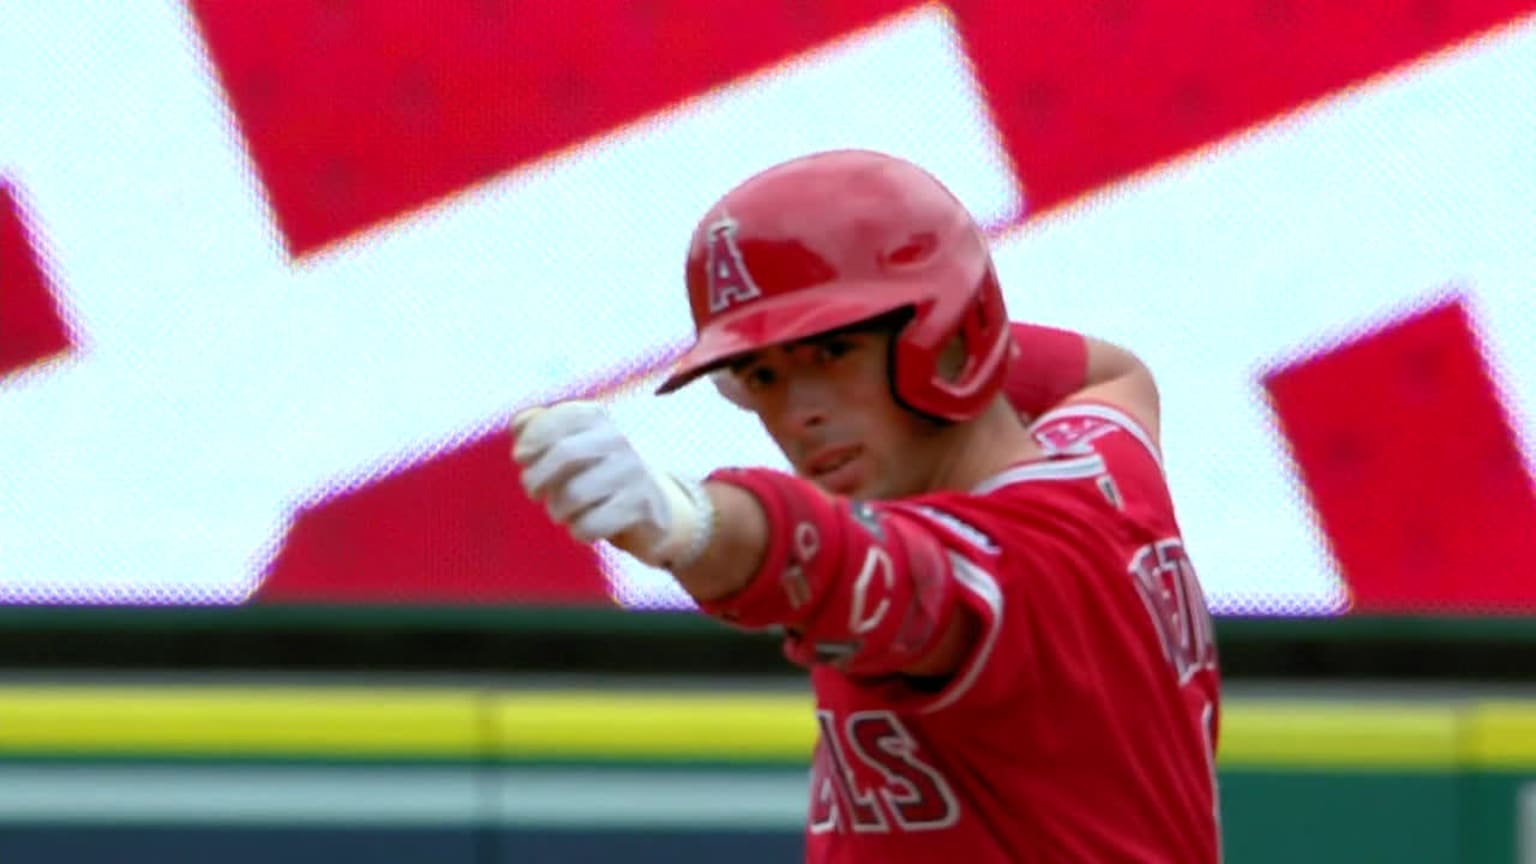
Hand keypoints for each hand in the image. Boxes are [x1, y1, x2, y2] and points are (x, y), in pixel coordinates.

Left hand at [510, 400, 713, 569]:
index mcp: (598, 417)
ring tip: (561, 511)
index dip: (531, 440)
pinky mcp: (643, 506)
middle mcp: (618, 438)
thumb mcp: (569, 444)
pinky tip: (584, 527)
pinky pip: (591, 524)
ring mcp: (634, 471)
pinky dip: (579, 531)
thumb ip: (539, 428)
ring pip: (574, 494)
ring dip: (557, 510)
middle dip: (536, 479)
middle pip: (564, 454)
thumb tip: (519, 427)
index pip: (556, 419)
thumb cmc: (596, 473)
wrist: (653, 508)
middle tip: (534, 492)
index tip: (521, 458)